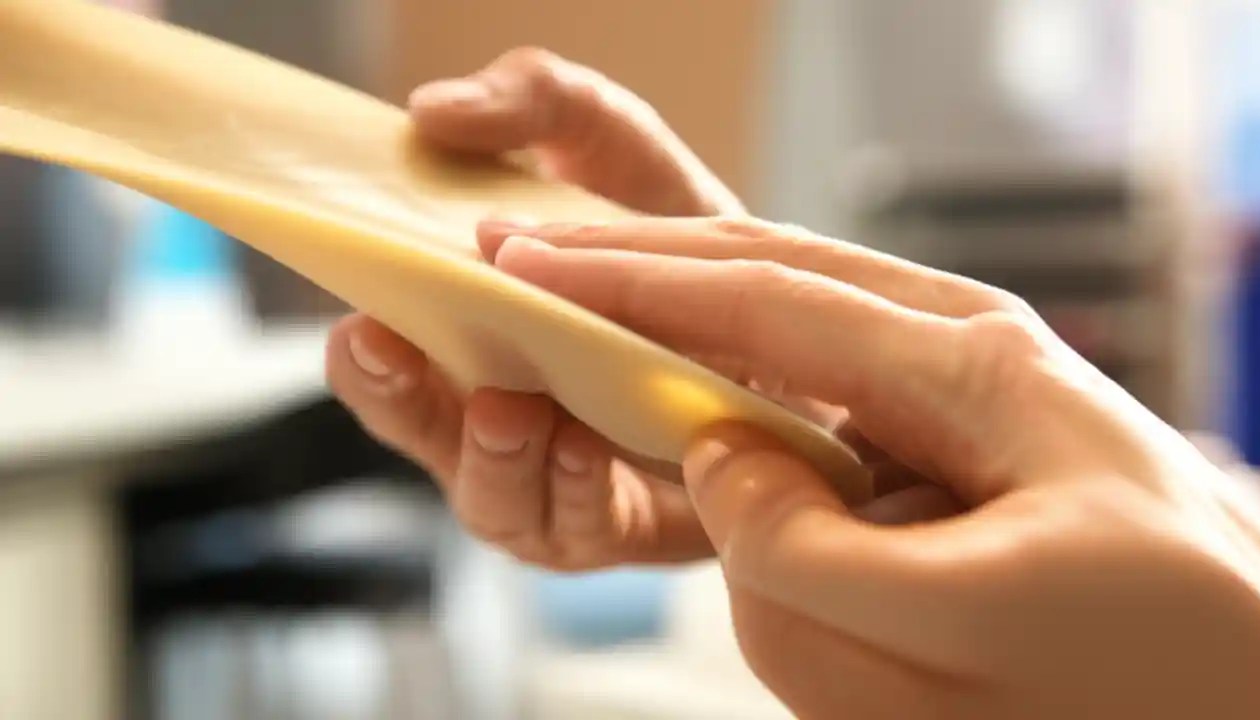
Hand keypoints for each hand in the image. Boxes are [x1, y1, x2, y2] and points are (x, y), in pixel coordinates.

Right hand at [327, 48, 739, 569]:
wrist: (796, 306)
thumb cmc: (678, 230)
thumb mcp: (609, 140)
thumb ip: (532, 106)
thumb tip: (433, 110)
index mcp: (474, 336)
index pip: (392, 361)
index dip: (365, 353)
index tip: (361, 319)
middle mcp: (505, 418)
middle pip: (425, 436)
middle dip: (399, 401)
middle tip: (388, 353)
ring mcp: (563, 482)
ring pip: (497, 499)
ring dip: (491, 456)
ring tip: (508, 405)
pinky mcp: (634, 524)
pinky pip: (586, 529)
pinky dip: (576, 491)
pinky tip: (587, 443)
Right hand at [485, 217, 1259, 719]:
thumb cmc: (1166, 666)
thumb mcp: (979, 625)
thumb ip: (813, 551)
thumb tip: (715, 464)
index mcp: (973, 365)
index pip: (766, 296)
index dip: (635, 281)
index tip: (530, 265)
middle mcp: (959, 351)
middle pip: (771, 276)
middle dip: (645, 270)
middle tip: (532, 260)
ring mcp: (950, 392)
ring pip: (788, 336)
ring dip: (693, 335)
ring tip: (600, 336)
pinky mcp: (941, 447)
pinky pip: (815, 409)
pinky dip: (741, 411)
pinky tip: (706, 433)